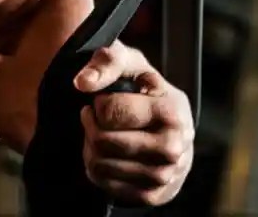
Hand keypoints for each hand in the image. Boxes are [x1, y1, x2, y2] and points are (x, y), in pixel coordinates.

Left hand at [73, 44, 194, 206]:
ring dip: (91, 147)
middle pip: (102, 140)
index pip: (109, 112)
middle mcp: (174, 147)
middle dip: (91, 126)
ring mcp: (165, 174)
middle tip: (97, 119)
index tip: (105, 100)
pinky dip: (97, 168)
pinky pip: (104, 184)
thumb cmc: (143, 89)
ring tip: (103, 134)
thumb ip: (107, 61)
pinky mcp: (153, 195)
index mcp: (173, 111)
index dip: (97, 104)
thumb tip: (83, 82)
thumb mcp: (130, 64)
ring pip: (99, 164)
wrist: (167, 124)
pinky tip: (108, 154)